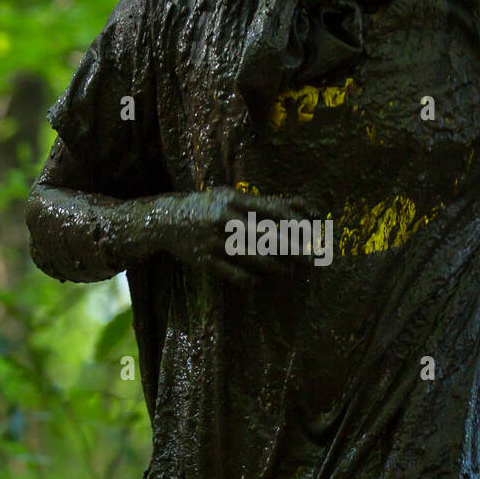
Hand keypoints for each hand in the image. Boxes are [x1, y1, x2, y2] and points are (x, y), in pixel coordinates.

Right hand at [149, 187, 323, 287]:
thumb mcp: (230, 197)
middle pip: (269, 236)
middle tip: (312, 260)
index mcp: (233, 200)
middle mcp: (225, 220)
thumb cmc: (208, 207)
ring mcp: (215, 242)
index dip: (296, 223)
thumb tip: (301, 205)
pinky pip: (235, 275)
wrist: (167, 221)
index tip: (312, 233)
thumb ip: (261, 203)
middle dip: (294, 250)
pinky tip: (260, 281)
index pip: (274, 210)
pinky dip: (252, 280)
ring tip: (287, 272)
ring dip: (276, 267)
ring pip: (255, 258)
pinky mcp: (206, 261)